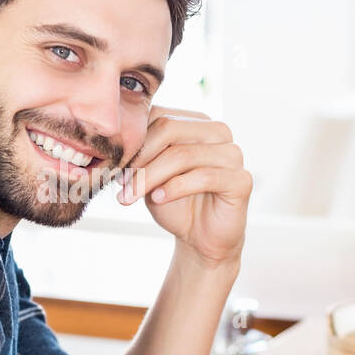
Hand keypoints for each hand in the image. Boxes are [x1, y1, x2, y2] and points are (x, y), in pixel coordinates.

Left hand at [118, 106, 250, 268]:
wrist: (200, 238)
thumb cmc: (174, 202)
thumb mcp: (149, 174)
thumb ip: (139, 155)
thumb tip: (113, 145)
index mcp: (197, 122)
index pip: (159, 115)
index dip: (133, 141)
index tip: (113, 166)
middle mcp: (218, 132)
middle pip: (169, 129)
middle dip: (139, 158)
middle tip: (120, 183)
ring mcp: (233, 154)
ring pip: (183, 154)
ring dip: (150, 177)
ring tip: (131, 196)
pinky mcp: (242, 179)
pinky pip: (204, 176)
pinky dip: (175, 188)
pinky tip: (158, 199)